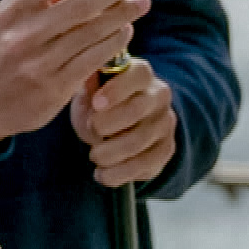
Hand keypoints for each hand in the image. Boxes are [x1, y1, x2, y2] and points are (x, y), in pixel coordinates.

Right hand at [0, 0, 149, 145]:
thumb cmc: (2, 51)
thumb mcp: (12, 17)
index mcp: (13, 9)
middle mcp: (25, 34)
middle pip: (81, 4)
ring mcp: (40, 62)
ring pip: (93, 32)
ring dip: (123, 14)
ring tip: (141, 2)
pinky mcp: (55, 88)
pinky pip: (94, 59)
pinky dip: (114, 42)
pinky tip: (126, 32)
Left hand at [70, 57, 177, 187]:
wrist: (118, 127)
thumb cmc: (99, 103)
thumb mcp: (89, 89)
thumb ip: (87, 83)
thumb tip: (83, 74)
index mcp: (141, 74)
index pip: (138, 74)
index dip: (117, 90)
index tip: (96, 103)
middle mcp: (159, 96)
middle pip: (137, 110)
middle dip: (107, 124)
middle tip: (91, 130)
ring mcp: (165, 124)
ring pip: (138, 141)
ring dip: (110, 153)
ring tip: (94, 155)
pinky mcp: (165, 150)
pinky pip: (144, 165)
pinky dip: (118, 173)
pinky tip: (102, 174)